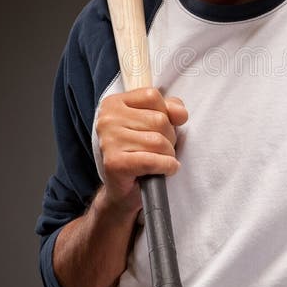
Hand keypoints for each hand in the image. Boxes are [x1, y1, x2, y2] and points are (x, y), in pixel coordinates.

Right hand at [95, 88, 187, 214]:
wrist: (124, 190)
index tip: (159, 129)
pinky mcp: (114, 163)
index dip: (165, 113)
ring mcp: (108, 141)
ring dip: (168, 155)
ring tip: (159, 160)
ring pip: (158, 141)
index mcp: (113, 103)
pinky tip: (165, 169)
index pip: (152, 96)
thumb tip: (180, 114)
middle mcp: (106, 119)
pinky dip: (167, 166)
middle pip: (159, 119)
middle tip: (159, 150)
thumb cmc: (140, 152)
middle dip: (169, 138)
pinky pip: (153, 161)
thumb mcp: (156, 122)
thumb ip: (171, 109)